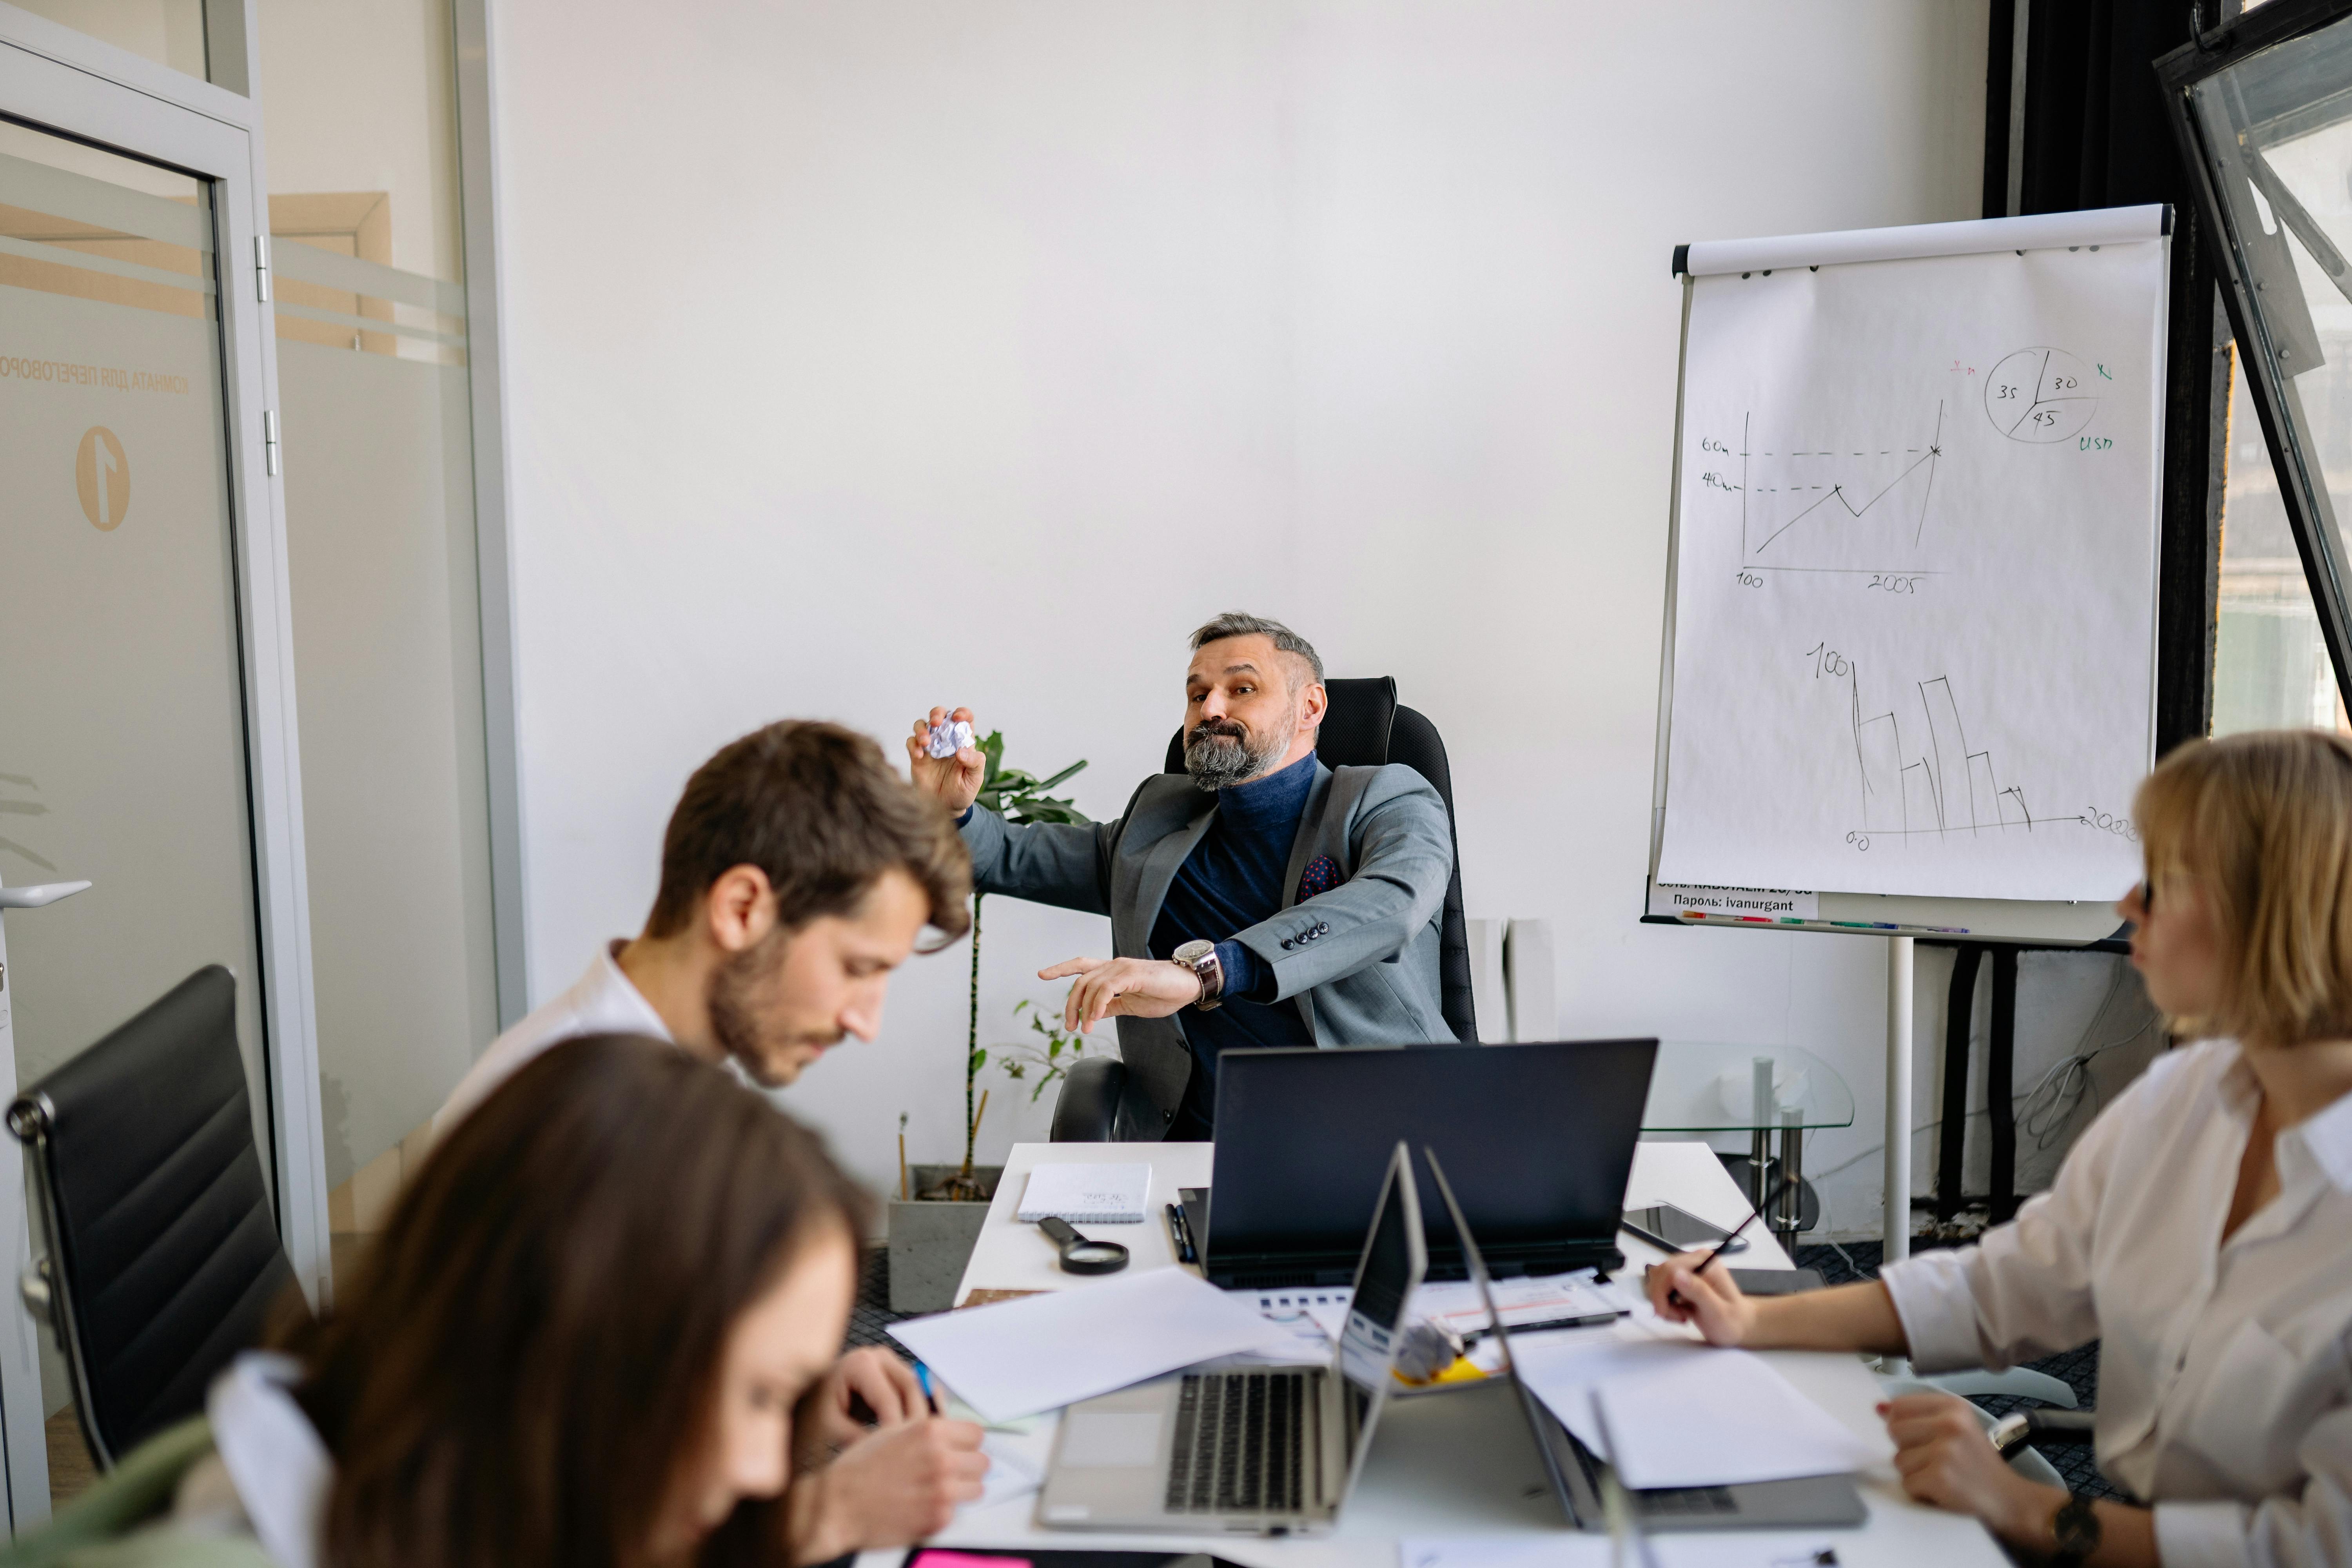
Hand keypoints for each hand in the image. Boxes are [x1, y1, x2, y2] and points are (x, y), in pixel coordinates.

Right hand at [785, 1416, 988, 1560]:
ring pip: (977, 1488)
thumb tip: (951, 1426)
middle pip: (982, 1462)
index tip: (959, 1449)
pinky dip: (943, 1511)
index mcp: (931, 1432)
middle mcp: (941, 1459)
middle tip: (949, 1472)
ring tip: (937, 1490)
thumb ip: (927, 1427)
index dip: (966, 1443)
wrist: (838, 1505)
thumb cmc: (860, 1468)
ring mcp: (942, 1491)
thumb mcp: (893, 1430)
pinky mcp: (938, 1518)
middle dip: (967, 1467)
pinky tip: (922, 1505)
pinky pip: (957, 1512)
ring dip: (962, 1490)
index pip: (977, 1434)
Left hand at [792, 1346, 930, 1470]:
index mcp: (861, 1363)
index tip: (898, 1456)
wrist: (807, 1396)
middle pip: (911, 1388)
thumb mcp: (829, 1426)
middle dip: (913, 1420)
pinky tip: (910, 1434)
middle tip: (914, 1451)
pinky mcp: (893, 1372)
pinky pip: (911, 1391)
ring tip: (914, 1446)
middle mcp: (879, 1356)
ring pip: (916, 1389)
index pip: (889, 1400)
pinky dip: (912, 1411)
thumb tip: (883, 1454)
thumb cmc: (813, 1407)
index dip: (896, 1429)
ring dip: (917, 1415)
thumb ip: (856, 1438)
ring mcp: (889, 1361)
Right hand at [905, 705, 985, 814]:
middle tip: (937, 722)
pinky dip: (913, 745)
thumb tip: (960, 750)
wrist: (946, 809)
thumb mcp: (975, 778)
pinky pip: (911, 742)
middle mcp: (946, 741)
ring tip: (926, 742)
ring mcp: (930, 748)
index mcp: (963, 742)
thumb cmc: (963, 792)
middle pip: (939, 716)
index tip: (958, 717)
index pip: (964, 719)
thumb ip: (974, 762)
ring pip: (922, 725)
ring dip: (922, 728)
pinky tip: (919, 755)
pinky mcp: (917, 757)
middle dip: (937, 714)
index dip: (962, 713)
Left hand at [1040, 955, 1201, 1032]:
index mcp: (1113, 971)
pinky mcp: (1131, 974)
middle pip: (1081, 981)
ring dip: (1083, 1010)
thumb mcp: (1131, 1004)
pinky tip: (1095, 1019)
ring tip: (1084, 1029)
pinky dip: (1097, 1004)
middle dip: (1070, 1005)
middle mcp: (1114, 965)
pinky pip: (1106, 989)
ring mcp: (1122, 968)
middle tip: (1069, 1026)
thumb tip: (1094, 1013)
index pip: (1081, 965)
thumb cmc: (1164, 993)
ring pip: (1090, 986)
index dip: (1061, 968)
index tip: (1042, 974)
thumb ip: (1112, 1006)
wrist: (1188, 986)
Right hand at [1642, 1250, 1758, 1345]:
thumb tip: (1676, 1275)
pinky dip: (1665, 1304)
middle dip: (1661, 1298)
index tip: (1663, 1313)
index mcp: (1704, 1261)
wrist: (1739, 1326)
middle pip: (1660, 1273)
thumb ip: (1699, 1291)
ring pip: (1657, 1280)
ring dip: (1663, 1302)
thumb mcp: (1717, 1311)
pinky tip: (1681, 1313)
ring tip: (1681, 1315)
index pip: (1670, 1269)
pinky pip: (1661, 1288)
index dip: (1660, 1291)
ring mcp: (1687, 1270)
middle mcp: (1694, 1261)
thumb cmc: (1732, 1321)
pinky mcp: (1681, 1280)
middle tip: (1677, 1317)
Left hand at [1880, 1393, 2057, 1543]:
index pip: (1900, 1406)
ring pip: (1898, 1459)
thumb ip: (1918, 1415)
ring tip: (1942, 1474)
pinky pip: (1907, 1483)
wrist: (2010, 1500)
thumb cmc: (1978, 1464)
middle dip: (1908, 1449)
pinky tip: (1942, 1489)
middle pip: (1894, 1431)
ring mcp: (1945, 1451)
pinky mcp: (1940, 1478)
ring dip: (1914, 1473)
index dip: (1903, 1425)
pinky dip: (1920, 1491)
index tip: (1922, 1437)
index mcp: (1953, 1407)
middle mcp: (1950, 1424)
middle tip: (1936, 1460)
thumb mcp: (1956, 1428)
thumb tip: (1879, 1408)